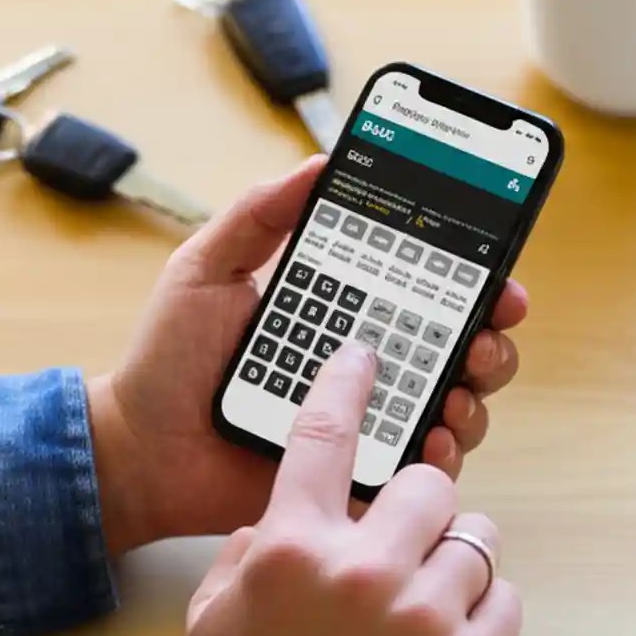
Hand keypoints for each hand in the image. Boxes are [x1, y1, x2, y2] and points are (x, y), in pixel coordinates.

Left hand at [87, 156, 529, 551]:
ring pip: (458, 401)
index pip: (423, 286)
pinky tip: (432, 439)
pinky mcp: (360, 473)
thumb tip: (320, 163)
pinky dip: (443, 452)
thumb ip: (260, 214)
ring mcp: (369, 418)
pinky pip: (421, 467)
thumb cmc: (169, 360)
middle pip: (459, 341)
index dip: (469, 276)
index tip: (493, 267)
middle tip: (490, 326)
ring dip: (476, 389)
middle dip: (491, 330)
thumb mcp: (207, 267)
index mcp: (342, 308)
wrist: (142, 449)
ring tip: (460, 386)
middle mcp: (368, 362)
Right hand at [185, 343, 521, 635]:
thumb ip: (243, 559)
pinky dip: (484, 612)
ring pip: (476, 535)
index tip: (366, 355)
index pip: (320, 439)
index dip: (345, 385)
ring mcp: (422, 615)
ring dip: (455, 560)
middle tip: (403, 543)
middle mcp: (360, 571)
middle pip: (427, 481)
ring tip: (425, 601)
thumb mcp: (216, 626)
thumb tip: (277, 524)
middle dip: (420, 508)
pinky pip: (506, 596)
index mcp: (290, 552)